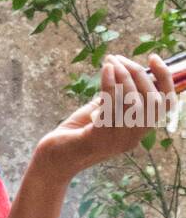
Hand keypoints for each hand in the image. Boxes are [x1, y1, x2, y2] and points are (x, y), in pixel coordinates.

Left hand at [35, 52, 175, 180]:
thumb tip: (125, 69)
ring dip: (124, 76)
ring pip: (134, 103)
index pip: (165, 105)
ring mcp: (116, 140)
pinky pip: (111, 107)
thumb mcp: (101, 111)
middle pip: (151, 101)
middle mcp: (132, 138)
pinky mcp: (98, 138)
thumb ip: (116, 95)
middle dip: (137, 73)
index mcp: (137, 131)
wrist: (53, 160)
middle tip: (119, 59)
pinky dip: (110, 84)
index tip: (154, 58)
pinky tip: (105, 70)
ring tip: (110, 61)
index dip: (164, 79)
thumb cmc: (77, 134)